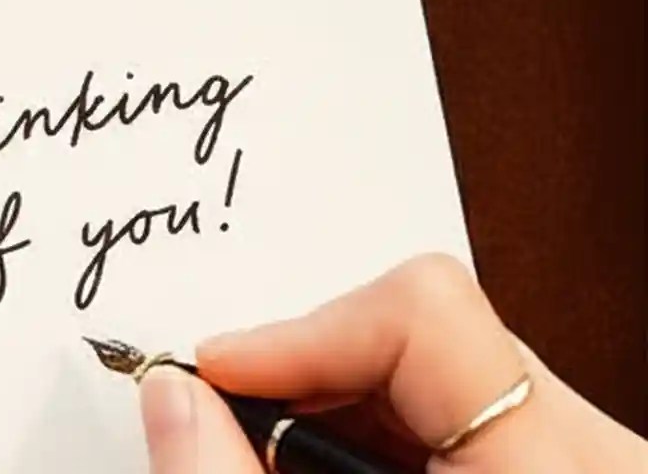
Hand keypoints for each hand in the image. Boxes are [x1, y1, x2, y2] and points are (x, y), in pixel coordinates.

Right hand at [138, 253, 647, 472]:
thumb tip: (174, 398)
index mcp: (555, 470)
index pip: (422, 309)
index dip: (299, 329)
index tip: (219, 368)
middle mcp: (593, 454)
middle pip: (421, 325)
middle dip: (305, 373)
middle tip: (234, 432)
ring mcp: (590, 460)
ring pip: (436, 364)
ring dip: (333, 406)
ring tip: (280, 463)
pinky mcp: (566, 467)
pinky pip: (461, 404)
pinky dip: (378, 432)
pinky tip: (338, 471)